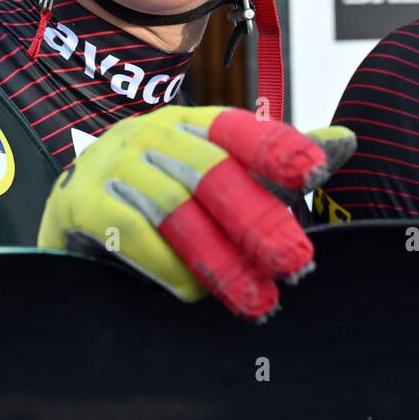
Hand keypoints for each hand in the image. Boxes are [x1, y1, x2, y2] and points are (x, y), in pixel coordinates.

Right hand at [38, 106, 356, 320]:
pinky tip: (192, 293)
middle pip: (212, 173)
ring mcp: (113, 165)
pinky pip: (129, 233)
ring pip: (175, 209)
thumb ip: (276, 162)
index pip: (237, 127)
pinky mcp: (81, 202)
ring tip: (254, 297)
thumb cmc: (160, 190)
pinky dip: (164, 265)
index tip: (314, 171)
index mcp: (189, 123)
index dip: (276, 147)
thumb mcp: (220, 171)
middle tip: (295, 261)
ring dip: (218, 258)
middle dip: (257, 220)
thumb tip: (346, 140)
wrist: (72, 210)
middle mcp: (151, 135)